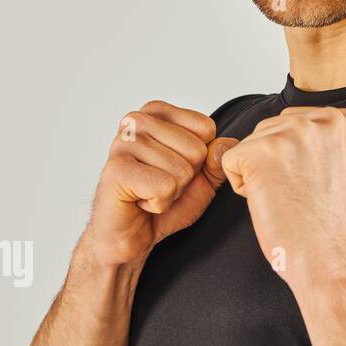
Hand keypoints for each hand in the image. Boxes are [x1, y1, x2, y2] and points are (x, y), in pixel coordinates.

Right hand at [85, 100, 239, 267]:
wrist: (130, 234)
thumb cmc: (162, 200)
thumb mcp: (202, 178)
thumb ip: (218, 158)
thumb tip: (229, 144)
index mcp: (157, 112)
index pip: (206, 128)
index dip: (199, 158)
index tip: (173, 168)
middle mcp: (137, 120)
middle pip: (196, 150)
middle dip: (185, 177)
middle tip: (159, 184)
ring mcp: (123, 142)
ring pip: (182, 171)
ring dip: (172, 192)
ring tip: (148, 192)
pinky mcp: (116, 169)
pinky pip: (165, 187)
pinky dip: (160, 203)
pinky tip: (140, 201)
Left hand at [220, 106, 345, 290]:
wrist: (330, 259)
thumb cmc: (332, 224)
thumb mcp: (342, 164)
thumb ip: (320, 139)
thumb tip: (272, 131)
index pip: (297, 122)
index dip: (298, 158)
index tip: (317, 183)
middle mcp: (323, 120)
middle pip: (272, 129)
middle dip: (276, 162)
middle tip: (301, 193)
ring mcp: (292, 133)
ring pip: (251, 144)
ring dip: (259, 173)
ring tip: (289, 198)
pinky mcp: (260, 151)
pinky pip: (230, 160)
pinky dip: (242, 186)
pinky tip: (271, 202)